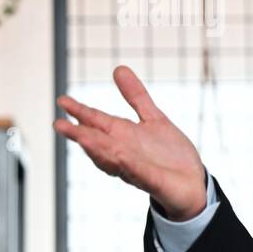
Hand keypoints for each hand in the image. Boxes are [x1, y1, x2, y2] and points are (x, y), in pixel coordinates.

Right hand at [53, 65, 207, 219]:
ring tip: (83, 138)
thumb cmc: (169, 154)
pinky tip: (122, 156)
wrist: (192, 183)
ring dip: (98, 150)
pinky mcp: (154, 182)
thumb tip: (119, 68)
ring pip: (113, 159)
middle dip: (80, 134)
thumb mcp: (154, 119)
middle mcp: (124, 153)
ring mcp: (137, 169)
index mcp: (123, 137)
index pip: (97, 122)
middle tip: (59, 125)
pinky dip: (131, 165)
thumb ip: (136, 97)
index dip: (80, 112)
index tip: (62, 101)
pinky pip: (140, 174)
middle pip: (98, 142)